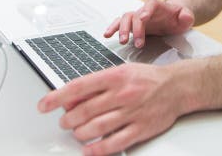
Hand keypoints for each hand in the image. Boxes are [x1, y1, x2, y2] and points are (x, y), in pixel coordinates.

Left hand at [37, 63, 186, 155]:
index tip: (44, 105)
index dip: (57, 97)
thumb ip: (95, 86)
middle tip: (65, 123)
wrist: (177, 86)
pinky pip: (114, 143)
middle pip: (85, 111)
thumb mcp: (120, 72)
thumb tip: (70, 98)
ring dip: (80, 134)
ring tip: (78, 133)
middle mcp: (123, 93)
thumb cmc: (147, 78)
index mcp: (115, 76)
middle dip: (68, 120)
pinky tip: (89, 149)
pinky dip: (97, 149)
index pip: (78, 86)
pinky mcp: (141, 128)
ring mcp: (132, 111)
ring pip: (96, 127)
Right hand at [104, 0, 193, 47]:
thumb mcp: (186, 16)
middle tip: (137, 42)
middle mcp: (144, 10)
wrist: (172, 19)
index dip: (146, 10)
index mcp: (158, 6)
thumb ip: (187, 16)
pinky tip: (107, 34)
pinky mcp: (132, 26)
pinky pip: (119, 24)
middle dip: (134, 28)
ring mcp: (137, 18)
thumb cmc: (177, 18)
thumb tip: (185, 15)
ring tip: (121, 40)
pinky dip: (112, 28)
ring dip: (121, 29)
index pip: (150, 5)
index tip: (143, 18)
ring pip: (125, 19)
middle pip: (135, 14)